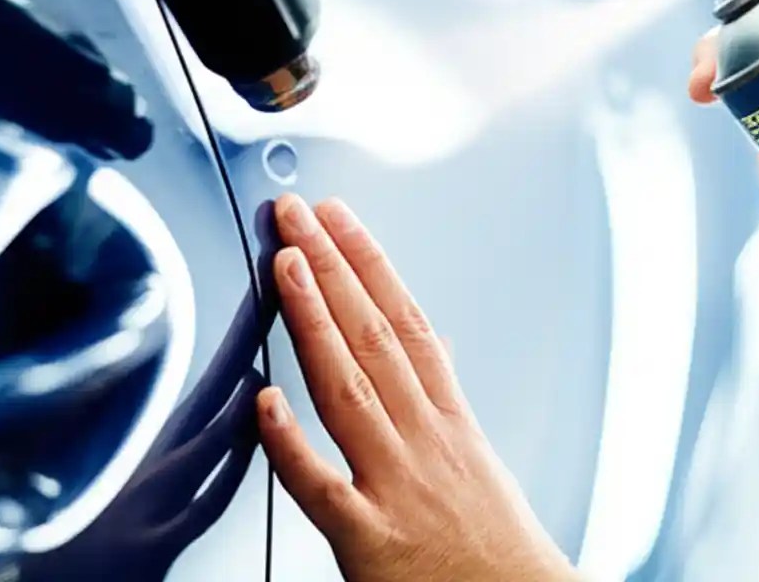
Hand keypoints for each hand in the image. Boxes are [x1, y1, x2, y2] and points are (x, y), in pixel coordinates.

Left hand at [256, 194, 579, 581]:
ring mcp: (398, 486)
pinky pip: (322, 487)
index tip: (339, 216)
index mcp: (450, 421)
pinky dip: (291, 444)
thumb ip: (446, 396)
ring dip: (315, 321)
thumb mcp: (479, 458)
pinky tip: (261, 400)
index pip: (407, 322)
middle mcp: (426, 441)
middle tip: (298, 212)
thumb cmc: (496, 545)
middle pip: (375, 338)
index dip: (370, 263)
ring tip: (287, 264)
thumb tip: (434, 343)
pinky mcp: (369, 542)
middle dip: (333, 267)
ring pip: (349, 390)